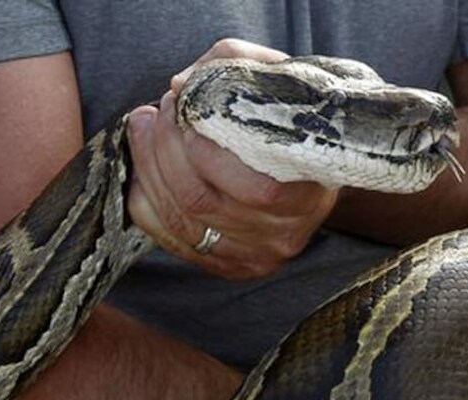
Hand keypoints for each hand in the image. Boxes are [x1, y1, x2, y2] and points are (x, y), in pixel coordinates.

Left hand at [126, 39, 338, 278]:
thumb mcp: (279, 79)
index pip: (250, 186)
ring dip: (148, 168)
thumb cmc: (295, 118)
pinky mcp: (230, 266)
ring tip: (146, 129)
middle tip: (159, 112)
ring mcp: (255, 256)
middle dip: (163, 148)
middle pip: (200, 200)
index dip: (200, 143)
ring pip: (178, 218)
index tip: (182, 103)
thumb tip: (182, 84)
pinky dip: (146, 199)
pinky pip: (168, 237)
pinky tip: (147, 167)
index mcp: (307, 195)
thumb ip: (232, 65)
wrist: (320, 164)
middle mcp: (282, 234)